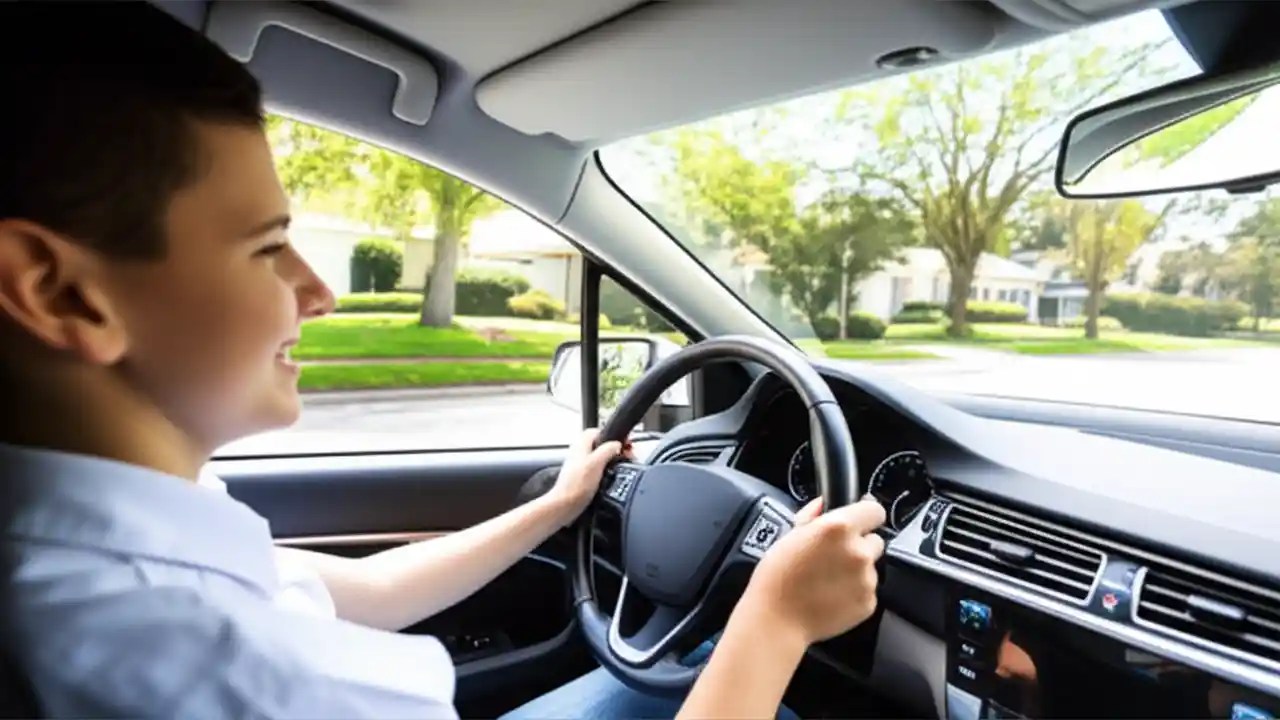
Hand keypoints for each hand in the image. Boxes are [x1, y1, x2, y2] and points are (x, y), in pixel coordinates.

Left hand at [545, 428, 626, 523]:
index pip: (597, 431)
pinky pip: (596, 470)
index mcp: (581, 444)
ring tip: (620, 467)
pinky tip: (611, 479)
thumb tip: (617, 444)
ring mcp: (579, 466)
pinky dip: (605, 472)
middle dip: (613, 449)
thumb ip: (608, 449)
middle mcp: (578, 453)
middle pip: (599, 445)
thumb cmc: (577, 484)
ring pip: (598, 458)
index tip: (623, 443)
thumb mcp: (597, 462)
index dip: (611, 436)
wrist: (565, 505)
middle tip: (625, 456)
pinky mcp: (581, 478)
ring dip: (610, 461)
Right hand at [739, 497, 885, 645]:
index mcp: (838, 528)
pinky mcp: (868, 602)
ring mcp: (866, 579)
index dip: (866, 515)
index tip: (860, 521)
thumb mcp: (789, 535)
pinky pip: (867, 590)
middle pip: (874, 540)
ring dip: (855, 570)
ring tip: (827, 580)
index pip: (874, 510)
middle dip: (859, 545)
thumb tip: (824, 504)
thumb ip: (813, 515)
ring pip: (870, 567)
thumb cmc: (776, 578)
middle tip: (834, 556)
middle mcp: (858, 551)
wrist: (777, 619)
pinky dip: (854, 592)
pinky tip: (831, 595)